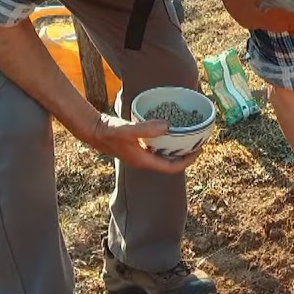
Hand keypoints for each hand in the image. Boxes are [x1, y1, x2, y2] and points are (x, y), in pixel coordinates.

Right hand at [78, 113, 199, 172]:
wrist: (93, 130)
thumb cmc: (108, 132)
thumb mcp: (127, 130)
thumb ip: (146, 128)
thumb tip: (168, 125)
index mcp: (145, 161)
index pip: (172, 167)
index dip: (188, 161)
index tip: (200, 150)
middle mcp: (145, 160)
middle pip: (171, 162)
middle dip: (186, 154)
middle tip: (198, 141)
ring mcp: (141, 153)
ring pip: (164, 154)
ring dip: (177, 147)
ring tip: (189, 136)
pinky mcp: (138, 145)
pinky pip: (158, 146)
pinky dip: (167, 140)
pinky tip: (171, 128)